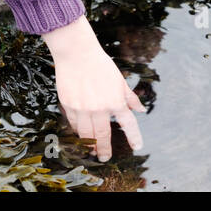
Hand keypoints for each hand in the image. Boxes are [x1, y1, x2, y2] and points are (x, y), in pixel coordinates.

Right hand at [43, 16, 145, 161]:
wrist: (77, 53)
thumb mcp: (119, 80)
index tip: (137, 147)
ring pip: (86, 134)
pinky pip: (73, 124)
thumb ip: (130, 97)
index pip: (128, 123)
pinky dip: (77, 131)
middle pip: (102, 135)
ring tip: (90, 150)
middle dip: (104, 149)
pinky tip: (79, 133)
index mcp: (115, 100)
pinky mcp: (69, 105)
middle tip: (104, 158)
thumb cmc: (100, 64)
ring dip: (89, 144)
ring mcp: (82, 108)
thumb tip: (141, 109)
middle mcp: (99, 107)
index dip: (134, 137)